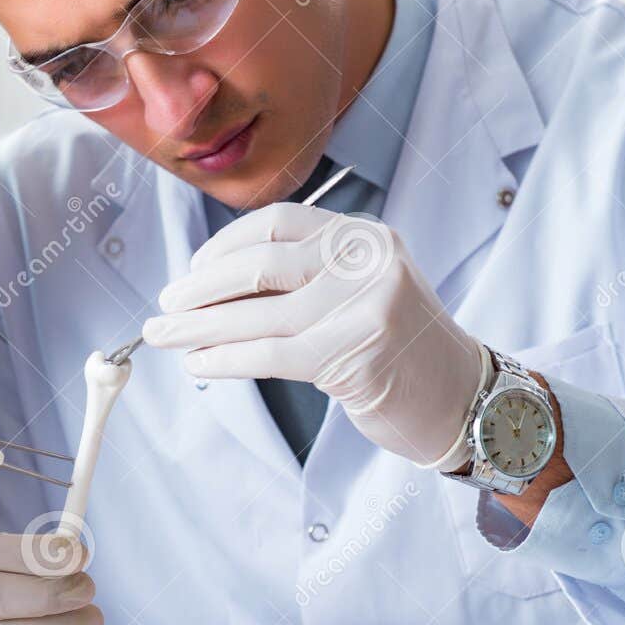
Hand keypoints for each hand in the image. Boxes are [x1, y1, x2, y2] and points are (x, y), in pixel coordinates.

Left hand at [142, 203, 490, 465]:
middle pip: (259, 265)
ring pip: (257, 315)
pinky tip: (198, 364)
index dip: (223, 247)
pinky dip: (225, 359)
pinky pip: (270, 355)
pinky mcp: (353, 354)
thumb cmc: (398, 351)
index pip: (277, 224)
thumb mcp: (358, 293)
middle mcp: (365, 262)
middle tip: (164, 307)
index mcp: (363, 237)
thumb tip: (212, 285)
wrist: (461, 400)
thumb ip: (304, 278)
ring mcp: (363, 306)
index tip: (190, 272)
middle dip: (200, 289)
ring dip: (199, 328)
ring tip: (163, 336)